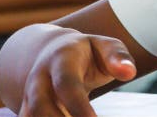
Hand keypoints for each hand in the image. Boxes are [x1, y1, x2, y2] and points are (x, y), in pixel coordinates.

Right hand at [17, 29, 135, 116]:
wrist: (55, 52)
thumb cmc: (90, 53)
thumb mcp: (106, 47)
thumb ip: (118, 58)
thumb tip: (129, 73)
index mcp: (61, 58)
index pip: (66, 84)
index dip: (78, 106)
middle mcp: (39, 77)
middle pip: (40, 105)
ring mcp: (29, 94)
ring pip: (30, 116)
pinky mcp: (27, 109)